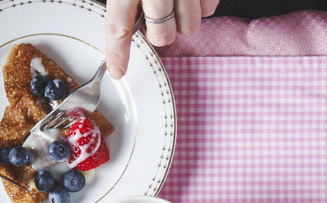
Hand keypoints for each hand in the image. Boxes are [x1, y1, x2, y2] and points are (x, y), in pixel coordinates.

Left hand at [105, 0, 219, 74]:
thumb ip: (127, 1)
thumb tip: (126, 25)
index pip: (120, 26)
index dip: (118, 52)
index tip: (117, 71)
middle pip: (161, 36)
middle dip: (159, 32)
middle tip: (157, 17)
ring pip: (189, 27)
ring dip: (183, 20)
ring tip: (177, 2)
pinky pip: (209, 10)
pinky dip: (201, 6)